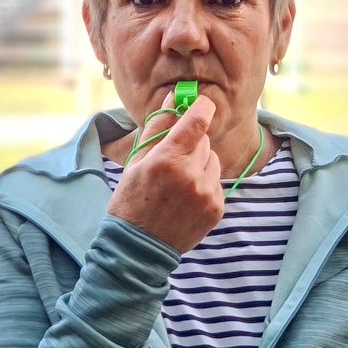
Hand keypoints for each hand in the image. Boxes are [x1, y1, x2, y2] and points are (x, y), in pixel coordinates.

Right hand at [108, 94, 222, 252]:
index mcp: (167, 160)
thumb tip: (173, 99)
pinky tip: (186, 197)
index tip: (201, 103)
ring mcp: (206, 194)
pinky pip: (216, 181)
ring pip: (213, 159)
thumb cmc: (131, 200)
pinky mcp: (216, 209)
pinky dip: (205, 184)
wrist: (139, 247)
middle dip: (191, 142)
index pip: (197, 121)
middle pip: (204, 140)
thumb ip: (157, 128)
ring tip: (179, 182)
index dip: (201, 107)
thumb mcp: (135, 162)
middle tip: (173, 158)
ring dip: (200, 163)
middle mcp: (191, 175)